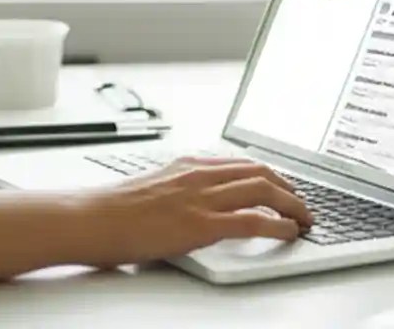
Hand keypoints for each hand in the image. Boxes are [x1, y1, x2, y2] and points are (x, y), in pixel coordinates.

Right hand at [76, 156, 313, 267]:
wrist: (89, 219)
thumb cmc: (110, 210)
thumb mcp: (150, 189)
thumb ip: (176, 191)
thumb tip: (190, 206)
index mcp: (187, 165)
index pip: (240, 162)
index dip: (269, 173)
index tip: (282, 184)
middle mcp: (198, 175)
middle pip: (260, 170)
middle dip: (288, 186)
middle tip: (301, 203)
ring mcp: (200, 198)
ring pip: (263, 190)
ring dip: (292, 204)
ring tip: (305, 218)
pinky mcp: (200, 225)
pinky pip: (252, 221)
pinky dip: (278, 225)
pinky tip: (289, 232)